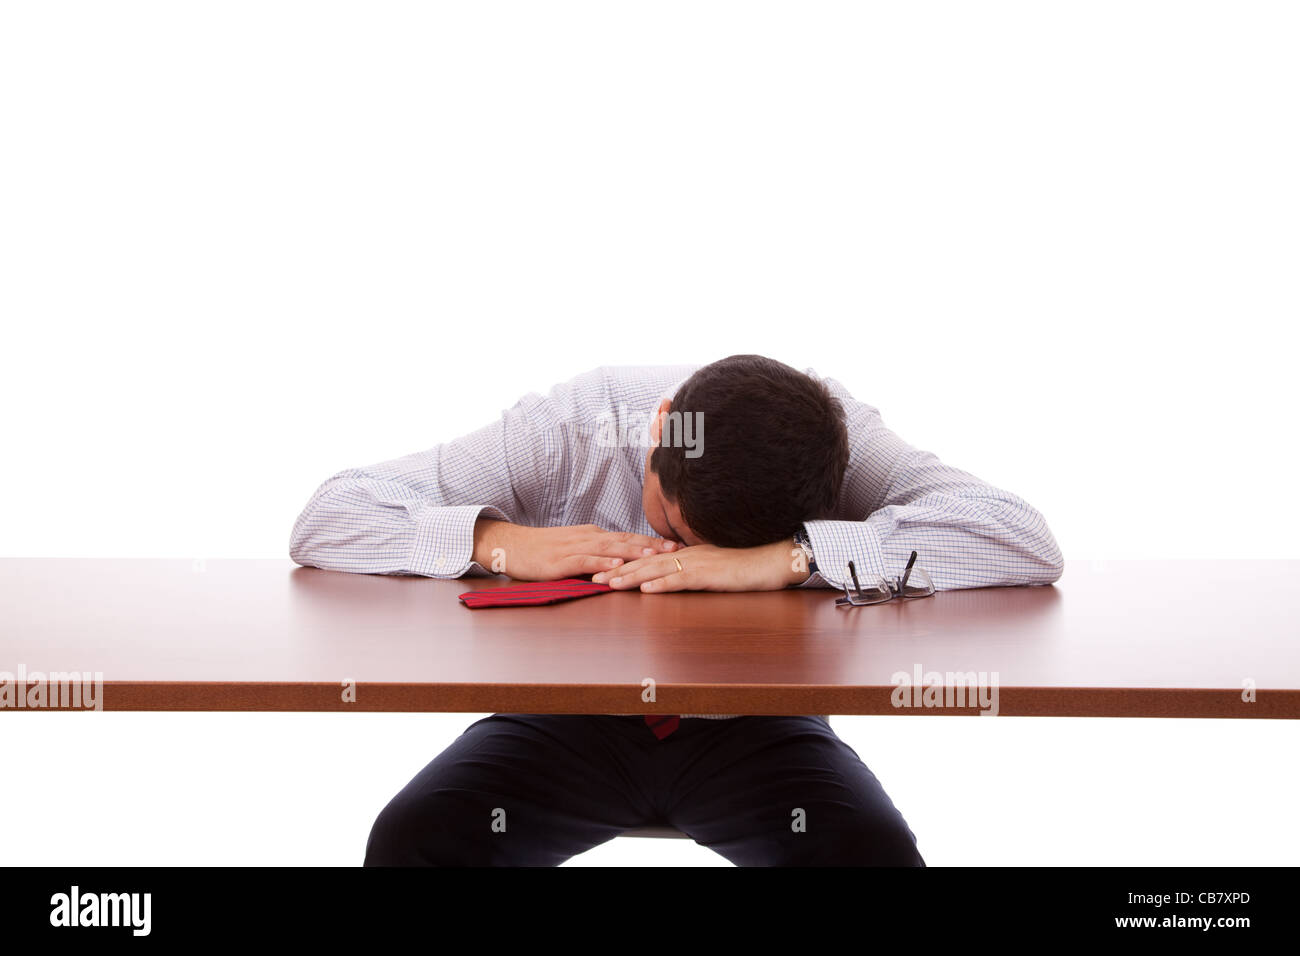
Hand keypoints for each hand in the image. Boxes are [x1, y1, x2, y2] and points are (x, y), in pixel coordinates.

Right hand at [472, 520, 678, 581]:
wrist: (511, 545)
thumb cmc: (542, 550)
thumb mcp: (573, 549)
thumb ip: (595, 553)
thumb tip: (617, 560)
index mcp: (592, 535)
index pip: (627, 537)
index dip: (652, 541)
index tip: (675, 545)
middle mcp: (588, 537)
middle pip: (626, 540)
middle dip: (653, 545)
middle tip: (677, 549)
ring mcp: (575, 548)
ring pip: (610, 548)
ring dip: (635, 552)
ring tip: (657, 556)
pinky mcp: (561, 561)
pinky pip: (586, 560)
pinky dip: (604, 562)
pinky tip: (619, 565)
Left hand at [591, 538, 806, 592]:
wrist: (778, 557)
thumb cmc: (750, 565)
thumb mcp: (716, 568)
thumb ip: (695, 570)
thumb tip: (675, 575)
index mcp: (688, 553)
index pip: (650, 557)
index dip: (624, 563)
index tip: (601, 568)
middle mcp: (689, 554)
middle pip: (646, 561)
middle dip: (617, 569)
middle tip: (591, 576)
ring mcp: (700, 563)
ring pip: (658, 569)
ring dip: (631, 577)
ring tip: (609, 584)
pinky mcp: (712, 574)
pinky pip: (683, 579)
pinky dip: (663, 583)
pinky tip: (646, 589)